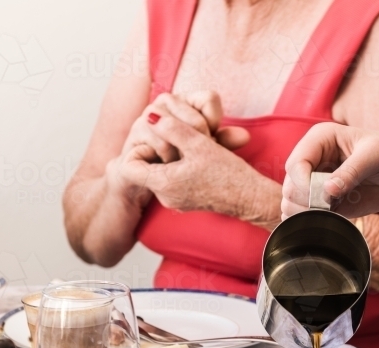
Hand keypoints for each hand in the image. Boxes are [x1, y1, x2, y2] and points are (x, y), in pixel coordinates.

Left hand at [109, 91, 259, 216]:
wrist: (250, 198)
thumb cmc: (228, 173)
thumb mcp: (200, 144)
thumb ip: (172, 128)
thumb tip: (150, 116)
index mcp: (164, 184)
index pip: (128, 167)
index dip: (139, 148)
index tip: (158, 140)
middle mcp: (164, 196)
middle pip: (144, 167)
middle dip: (157, 149)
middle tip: (178, 139)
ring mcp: (174, 200)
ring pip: (159, 172)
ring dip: (171, 156)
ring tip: (191, 147)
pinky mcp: (185, 200)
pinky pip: (172, 180)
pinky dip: (180, 166)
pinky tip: (197, 158)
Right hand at [281, 122, 378, 219]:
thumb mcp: (376, 156)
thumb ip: (352, 171)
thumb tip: (328, 191)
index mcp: (320, 139)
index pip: (295, 164)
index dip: (303, 183)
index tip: (324, 196)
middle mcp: (311, 160)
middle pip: (290, 186)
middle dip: (307, 201)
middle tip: (333, 205)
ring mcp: (312, 182)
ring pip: (290, 203)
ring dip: (308, 213)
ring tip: (336, 210)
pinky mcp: (318, 202)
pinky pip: (300, 216)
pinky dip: (310, 222)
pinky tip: (331, 218)